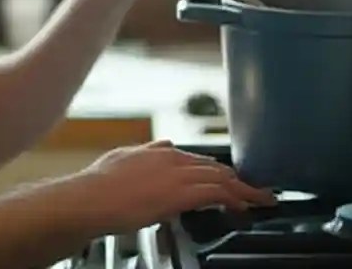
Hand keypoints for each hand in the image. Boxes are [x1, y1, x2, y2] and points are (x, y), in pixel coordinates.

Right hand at [60, 140, 275, 236]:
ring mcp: (179, 174)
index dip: (217, 171)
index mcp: (160, 151)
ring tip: (260, 199)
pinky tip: (243, 207)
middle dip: (237, 179)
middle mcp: (173, 157)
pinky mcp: (181, 193)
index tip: (229, 180)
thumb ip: (146, 153)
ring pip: (222, 178)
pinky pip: (217, 193)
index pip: (199, 160)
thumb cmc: (99, 185)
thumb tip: (163, 144)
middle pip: (216, 167)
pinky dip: (234, 199)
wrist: (90, 198)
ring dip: (244, 190)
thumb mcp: (123, 158)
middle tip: (256, 190)